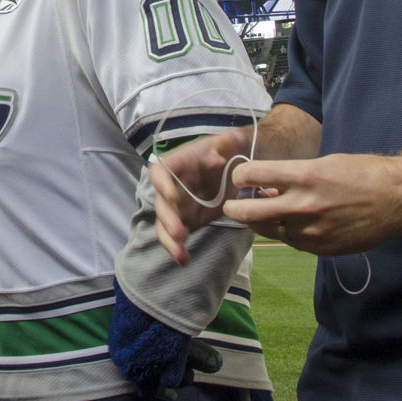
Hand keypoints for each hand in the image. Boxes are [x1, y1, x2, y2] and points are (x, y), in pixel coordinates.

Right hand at [149, 127, 252, 264]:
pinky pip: (177, 237)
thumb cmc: (232, 150)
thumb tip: (228, 139)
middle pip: (161, 203)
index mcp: (179, 164)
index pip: (160, 172)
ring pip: (165, 224)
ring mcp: (178, 206)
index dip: (162, 184)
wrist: (240, 167)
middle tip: (179, 233)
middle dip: (168, 219)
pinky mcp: (187, 221)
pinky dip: (178, 249)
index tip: (171, 196)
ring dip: (169, 239)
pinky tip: (185, 260)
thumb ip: (229, 142)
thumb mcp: (233, 142)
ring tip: (181, 252)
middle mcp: (173, 186)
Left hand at [224, 153, 401, 255]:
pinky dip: (286, 233)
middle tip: (233, 205)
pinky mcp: (320, 248)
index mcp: (303, 176)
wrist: (396, 200)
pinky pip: (291, 242)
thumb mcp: (322, 163)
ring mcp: (311, 231)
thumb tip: (265, 189)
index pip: (250, 176)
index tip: (240, 177)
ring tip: (266, 213)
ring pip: (267, 231)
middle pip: (247, 212)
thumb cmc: (361, 173)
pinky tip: (292, 223)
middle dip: (235, 208)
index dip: (240, 176)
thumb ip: (290, 178)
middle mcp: (303, 205)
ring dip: (262, 222)